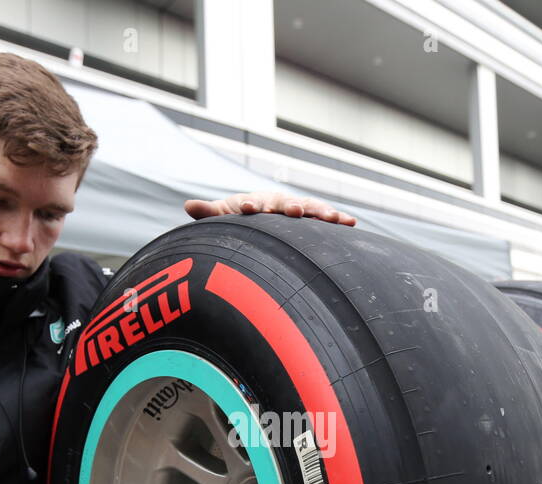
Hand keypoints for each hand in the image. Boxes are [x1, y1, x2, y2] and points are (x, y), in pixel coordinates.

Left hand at [184, 191, 355, 225]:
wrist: (261, 216)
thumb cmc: (241, 217)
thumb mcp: (224, 216)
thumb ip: (209, 212)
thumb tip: (189, 206)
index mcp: (258, 202)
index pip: (254, 203)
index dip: (251, 206)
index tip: (249, 208)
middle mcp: (280, 203)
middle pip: (286, 204)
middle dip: (291, 208)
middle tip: (294, 211)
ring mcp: (298, 211)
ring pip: (310, 210)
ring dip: (320, 213)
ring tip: (332, 218)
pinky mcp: (312, 221)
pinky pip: (325, 220)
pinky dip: (338, 219)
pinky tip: (351, 223)